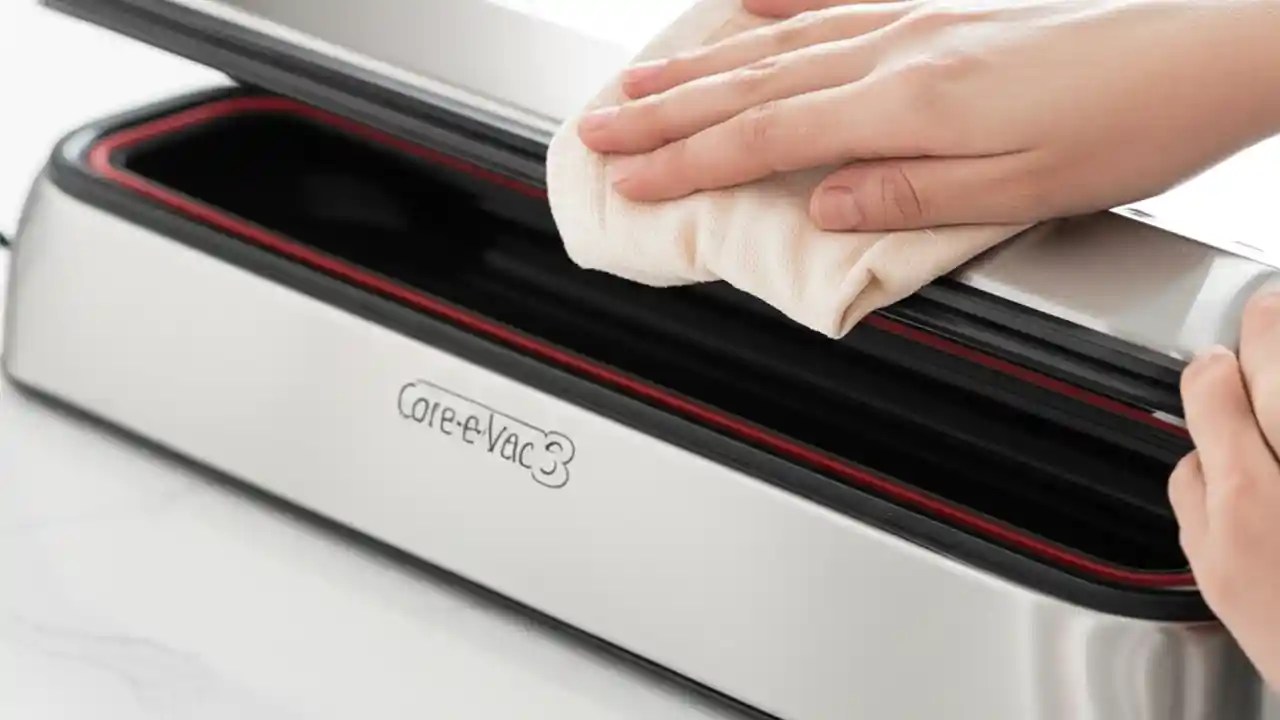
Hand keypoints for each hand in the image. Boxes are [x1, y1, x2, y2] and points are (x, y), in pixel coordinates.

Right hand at [578, 0, 1279, 230]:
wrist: (1216, 37)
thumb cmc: (1134, 117)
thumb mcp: (1025, 188)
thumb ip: (910, 196)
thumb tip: (823, 206)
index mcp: (910, 104)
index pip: (767, 138)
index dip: (687, 161)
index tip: (628, 178)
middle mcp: (900, 49)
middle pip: (751, 85)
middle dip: (663, 111)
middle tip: (597, 127)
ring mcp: (916, 18)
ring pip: (779, 41)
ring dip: (699, 62)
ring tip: (638, 77)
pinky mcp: (942, 7)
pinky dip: (777, 3)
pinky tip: (744, 4)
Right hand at [1172, 291, 1279, 689]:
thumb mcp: (1216, 573)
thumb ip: (1191, 498)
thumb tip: (1196, 448)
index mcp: (1247, 486)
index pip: (1211, 379)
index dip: (1209, 371)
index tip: (1215, 375)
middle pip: (1275, 336)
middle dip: (1264, 328)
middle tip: (1263, 324)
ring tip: (1274, 364)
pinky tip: (1277, 425)